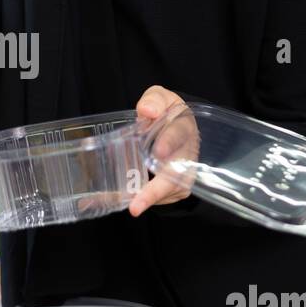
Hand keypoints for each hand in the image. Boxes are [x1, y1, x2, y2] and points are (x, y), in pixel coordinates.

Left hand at [129, 85, 197, 215]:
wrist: (176, 129)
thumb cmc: (166, 114)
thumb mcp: (160, 99)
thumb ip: (154, 100)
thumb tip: (147, 110)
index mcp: (184, 127)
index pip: (180, 134)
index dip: (169, 142)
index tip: (159, 152)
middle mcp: (189, 154)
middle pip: (176, 176)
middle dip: (155, 191)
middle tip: (136, 205)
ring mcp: (184, 174)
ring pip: (168, 192)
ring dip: (146, 200)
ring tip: (127, 207)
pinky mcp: (176, 189)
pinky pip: (159, 199)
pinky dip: (139, 201)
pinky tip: (116, 201)